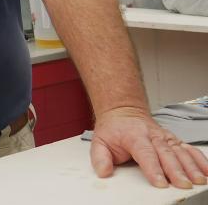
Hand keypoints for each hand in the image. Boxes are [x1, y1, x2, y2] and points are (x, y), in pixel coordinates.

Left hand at [90, 106, 207, 188]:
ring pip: (180, 151)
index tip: (159, 182)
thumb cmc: (114, 129)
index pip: (145, 153)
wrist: (123, 112)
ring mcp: (165, 137)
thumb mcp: (99, 141)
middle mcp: (152, 136)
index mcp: (134, 136)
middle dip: (176, 170)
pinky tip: (206, 170)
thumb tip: (103, 172)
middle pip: (166, 153)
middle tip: (183, 184)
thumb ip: (100, 158)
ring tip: (197, 179)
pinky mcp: (174, 140)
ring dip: (190, 166)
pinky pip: (189, 149)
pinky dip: (199, 159)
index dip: (153, 168)